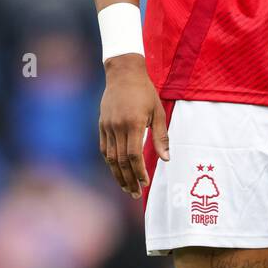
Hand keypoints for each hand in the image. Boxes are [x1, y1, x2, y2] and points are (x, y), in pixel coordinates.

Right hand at [98, 54, 168, 198]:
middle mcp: (118, 127)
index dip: (139, 172)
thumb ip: (161, 137)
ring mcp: (107, 126)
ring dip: (118, 175)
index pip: (133, 155)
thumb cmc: (145, 92)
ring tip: (127, 188)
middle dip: (129, 180)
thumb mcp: (158, 112)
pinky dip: (110, 163)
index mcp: (134, 123)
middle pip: (120, 161)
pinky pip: (104, 149)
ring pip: (110, 158)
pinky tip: (117, 172)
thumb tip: (166, 159)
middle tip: (136, 194)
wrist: (123, 73)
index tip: (145, 183)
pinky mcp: (101, 125)